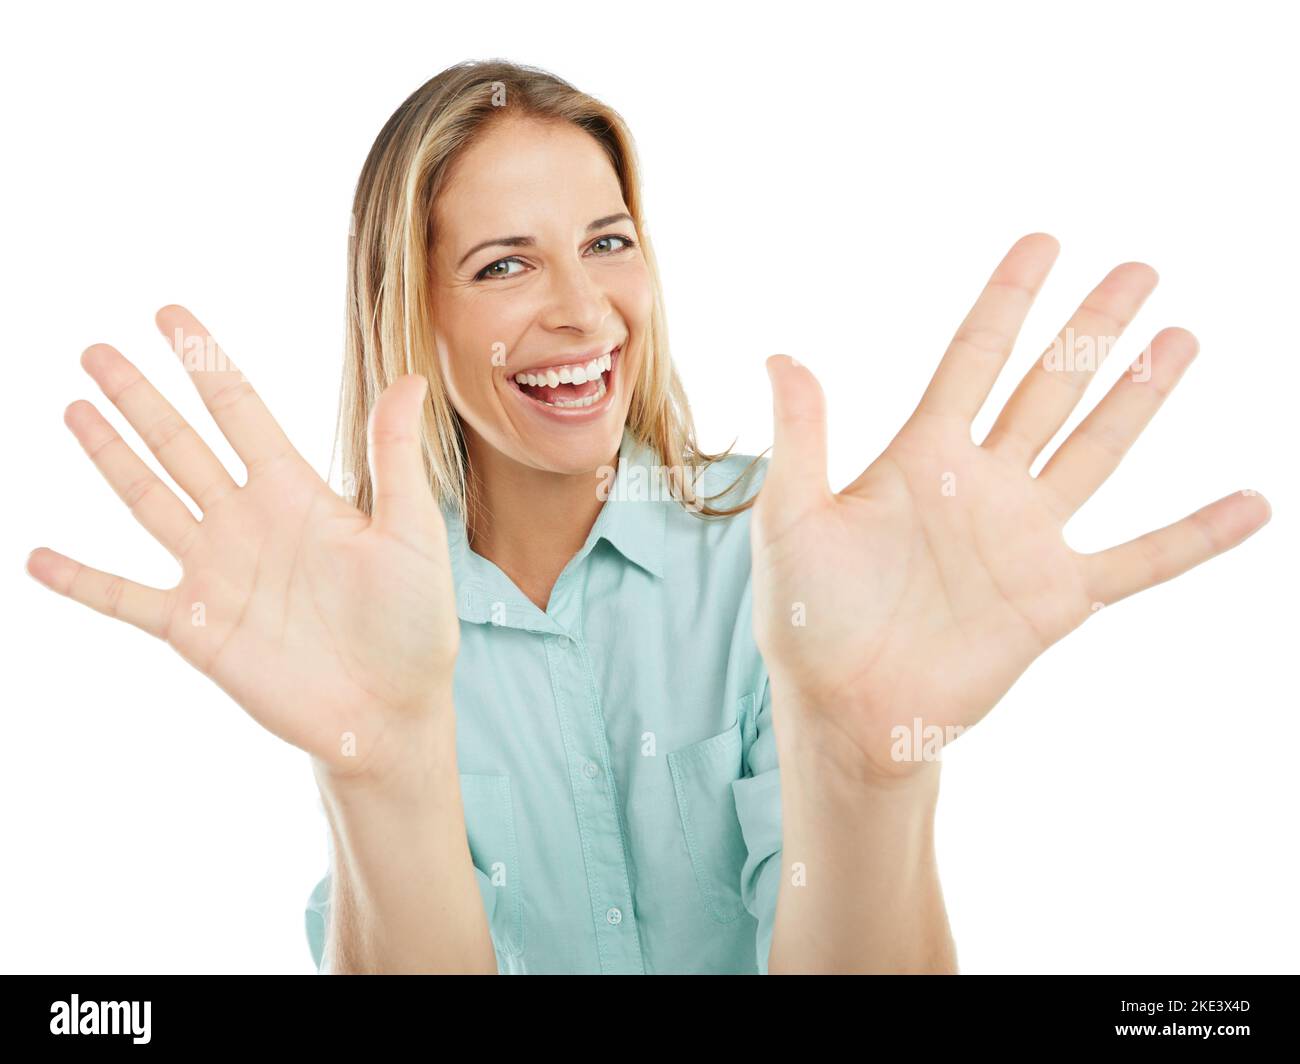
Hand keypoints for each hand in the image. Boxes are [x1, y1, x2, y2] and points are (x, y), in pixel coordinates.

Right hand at [28, 306, 458, 781]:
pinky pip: (126, 598)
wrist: (392, 712)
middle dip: (140, 397)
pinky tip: (38, 558)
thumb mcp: (410, 534)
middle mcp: (249, 523)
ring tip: (73, 409)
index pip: (239, 411)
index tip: (170, 314)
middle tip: (96, 350)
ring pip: (149, 501)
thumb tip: (409, 378)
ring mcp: (218, 573)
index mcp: (298, 493)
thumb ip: (395, 459)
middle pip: (181, 445)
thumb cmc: (413, 624)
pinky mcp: (197, 629)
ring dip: (110, 458)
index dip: (204, 362)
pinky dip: (83, 581)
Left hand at [751, 234, 1270, 782]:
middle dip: (1093, 328)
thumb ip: (803, 439)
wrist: (846, 711)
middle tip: (1141, 268)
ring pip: (1096, 451)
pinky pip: (1139, 561)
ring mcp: (1024, 539)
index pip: (973, 358)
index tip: (1044, 241)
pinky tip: (1250, 505)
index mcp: (920, 456)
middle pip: (1049, 387)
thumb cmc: (807, 618)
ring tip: (1182, 338)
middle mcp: (982, 485)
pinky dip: (1193, 537)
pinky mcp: (1055, 599)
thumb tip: (782, 355)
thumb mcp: (792, 520)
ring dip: (1140, 397)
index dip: (1008, 300)